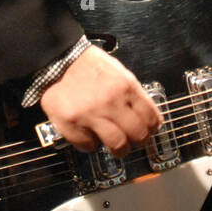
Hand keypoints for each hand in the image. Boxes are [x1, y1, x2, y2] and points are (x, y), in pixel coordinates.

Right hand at [38, 45, 160, 155]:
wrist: (59, 61)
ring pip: (116, 144)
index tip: (149, 131)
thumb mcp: (119, 73)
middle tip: (134, 141)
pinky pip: (88, 146)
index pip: (150, 117)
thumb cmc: (89, 66)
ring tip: (117, 146)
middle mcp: (110, 101)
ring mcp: (90, 114)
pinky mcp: (71, 123)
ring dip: (119, 149)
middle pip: (137, 134)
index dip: (152, 128)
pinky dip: (91, 145)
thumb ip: (133, 93)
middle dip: (138, 141)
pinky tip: (92, 136)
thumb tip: (147, 115)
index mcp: (125, 86)